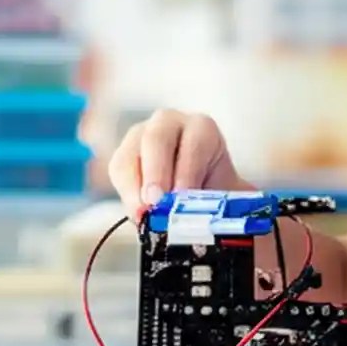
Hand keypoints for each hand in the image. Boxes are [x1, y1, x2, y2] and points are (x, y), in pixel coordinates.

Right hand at [108, 110, 245, 219]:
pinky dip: (126, 195)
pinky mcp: (123, 156)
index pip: (194, 142)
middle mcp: (169, 124)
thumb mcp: (228, 195)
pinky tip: (138, 214)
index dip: (187, 171)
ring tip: (144, 215)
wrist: (200, 195)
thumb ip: (226, 204)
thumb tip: (222, 221)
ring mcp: (140, 136)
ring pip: (131, 155)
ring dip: (135, 188)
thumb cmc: (215, 191)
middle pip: (156, 138)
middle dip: (156, 173)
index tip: (182, 197)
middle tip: (156, 203)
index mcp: (202, 128)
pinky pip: (118, 172)